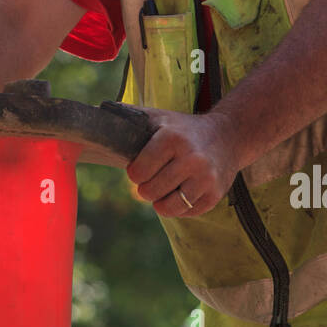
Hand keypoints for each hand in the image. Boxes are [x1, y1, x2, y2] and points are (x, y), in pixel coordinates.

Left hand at [126, 108, 243, 217]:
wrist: (228, 136)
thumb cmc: (184, 129)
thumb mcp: (160, 117)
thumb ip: (131, 115)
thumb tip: (98, 113)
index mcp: (173, 138)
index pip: (139, 171)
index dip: (135, 173)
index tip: (139, 168)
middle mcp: (191, 159)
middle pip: (150, 191)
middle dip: (146, 188)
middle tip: (152, 178)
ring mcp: (205, 179)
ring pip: (167, 207)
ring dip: (160, 201)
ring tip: (164, 189)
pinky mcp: (215, 194)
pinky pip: (186, 213)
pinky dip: (179, 207)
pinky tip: (182, 191)